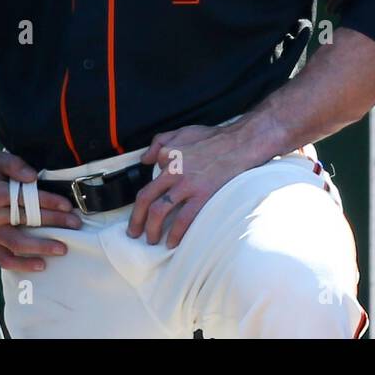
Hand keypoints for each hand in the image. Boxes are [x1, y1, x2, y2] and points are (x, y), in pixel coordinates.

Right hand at [0, 150, 81, 271]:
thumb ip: (15, 165)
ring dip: (41, 248)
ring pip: (17, 244)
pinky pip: (4, 259)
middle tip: (75, 225)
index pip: (27, 200)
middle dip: (54, 223)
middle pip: (27, 221)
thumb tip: (33, 177)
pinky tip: (40, 265)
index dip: (49, 203)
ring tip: (62, 249)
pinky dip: (22, 265)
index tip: (67, 207)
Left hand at [126, 124, 258, 248]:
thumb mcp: (183, 132)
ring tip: (152, 240)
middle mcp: (173, 172)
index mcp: (167, 156)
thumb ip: (160, 141)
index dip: (143, 199)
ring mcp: (187, 185)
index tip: (142, 211)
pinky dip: (175, 234)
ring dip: (152, 229)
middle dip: (136, 220)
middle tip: (133, 233)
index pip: (147, 180)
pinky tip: (172, 242)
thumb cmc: (214, 138)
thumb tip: (145, 158)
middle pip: (145, 199)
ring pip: (159, 211)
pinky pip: (184, 219)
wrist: (241, 144)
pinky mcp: (203, 196)